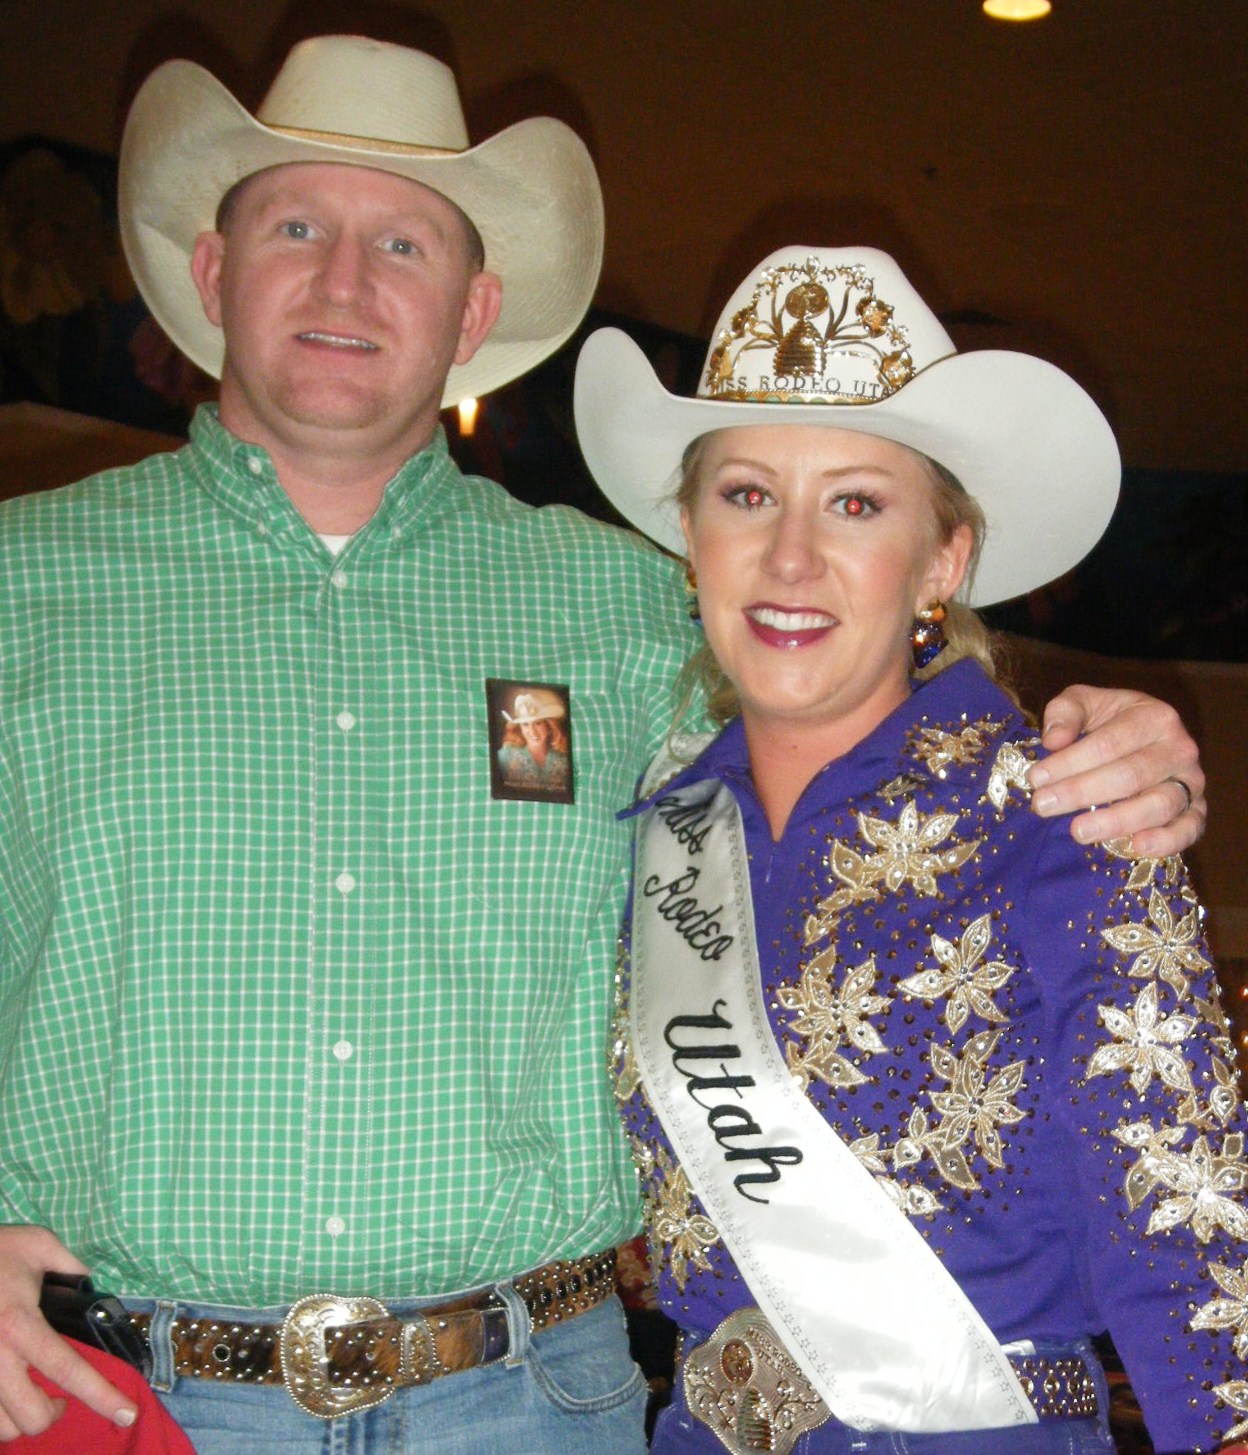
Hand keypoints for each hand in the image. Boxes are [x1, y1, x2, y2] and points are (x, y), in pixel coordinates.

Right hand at [0, 1225, 136, 1439]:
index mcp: (19, 1324)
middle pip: (31, 1416)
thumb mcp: (38, 1245)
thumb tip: (90, 1283)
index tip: (128, 1413)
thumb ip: (70, 1266)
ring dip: (23, 1419)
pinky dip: (0, 1417)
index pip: (66, 1369)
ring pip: (2, 1428)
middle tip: (61, 1396)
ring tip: (33, 1397)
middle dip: (54, 1413)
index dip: (100, 1394)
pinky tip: (8, 1396)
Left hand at [1029, 684, 1204, 855]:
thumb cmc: (1108, 720)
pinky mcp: (1197, 811)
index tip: (1036, 779)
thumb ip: (1066, 712)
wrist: (1145, 737)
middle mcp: (1179, 748)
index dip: (1071, 762)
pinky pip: (1189, 829)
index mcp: (1154, 717)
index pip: (1109, 743)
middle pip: (1131, 775)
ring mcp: (1191, 782)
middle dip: (1082, 792)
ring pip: (1160, 804)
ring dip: (1117, 821)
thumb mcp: (1084, 703)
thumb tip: (1053, 740)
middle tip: (1043, 806)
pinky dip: (1168, 841)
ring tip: (1078, 831)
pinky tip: (1136, 847)